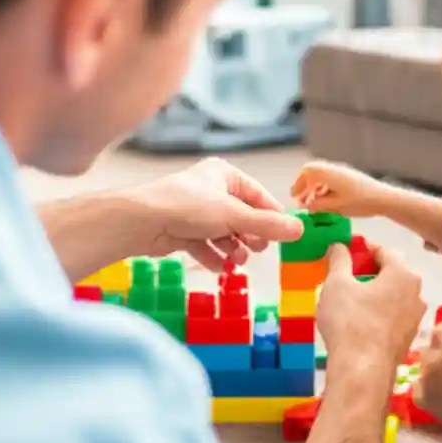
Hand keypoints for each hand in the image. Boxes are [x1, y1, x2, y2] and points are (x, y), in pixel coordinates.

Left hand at [129, 158, 302, 271]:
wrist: (142, 222)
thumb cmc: (189, 208)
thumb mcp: (234, 215)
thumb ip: (267, 225)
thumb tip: (300, 231)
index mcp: (224, 175)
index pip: (258, 196)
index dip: (272, 217)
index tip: (285, 237)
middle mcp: (210, 190)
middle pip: (241, 216)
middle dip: (249, 236)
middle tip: (257, 250)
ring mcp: (194, 211)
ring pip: (223, 233)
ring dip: (232, 249)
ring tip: (236, 262)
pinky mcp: (181, 230)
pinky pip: (204, 244)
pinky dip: (212, 255)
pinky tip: (217, 267)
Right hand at [290, 161, 392, 216]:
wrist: (384, 198)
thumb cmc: (361, 202)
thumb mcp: (336, 206)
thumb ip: (319, 205)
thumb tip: (308, 206)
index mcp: (329, 173)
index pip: (307, 171)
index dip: (298, 183)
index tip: (295, 196)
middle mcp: (335, 169)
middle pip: (313, 171)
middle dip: (305, 185)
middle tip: (301, 198)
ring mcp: (343, 172)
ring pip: (322, 176)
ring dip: (314, 187)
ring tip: (312, 202)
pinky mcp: (350, 178)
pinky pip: (331, 179)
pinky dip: (324, 188)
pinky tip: (326, 201)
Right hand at [316, 243, 424, 366]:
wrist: (362, 371)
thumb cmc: (350, 321)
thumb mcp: (336, 284)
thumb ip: (338, 260)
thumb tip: (339, 246)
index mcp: (404, 274)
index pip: (384, 250)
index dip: (363, 249)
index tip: (345, 254)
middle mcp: (417, 294)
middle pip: (391, 274)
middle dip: (368, 273)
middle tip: (343, 278)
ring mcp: (415, 319)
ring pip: (392, 297)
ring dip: (373, 295)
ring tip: (347, 301)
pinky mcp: (408, 339)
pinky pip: (392, 317)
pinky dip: (377, 314)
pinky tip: (357, 322)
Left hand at [414, 325, 441, 442]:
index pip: (440, 330)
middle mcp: (434, 361)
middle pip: (429, 348)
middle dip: (439, 352)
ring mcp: (425, 379)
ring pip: (423, 367)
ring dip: (432, 369)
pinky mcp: (420, 397)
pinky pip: (418, 385)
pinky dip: (426, 388)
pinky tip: (441, 393)